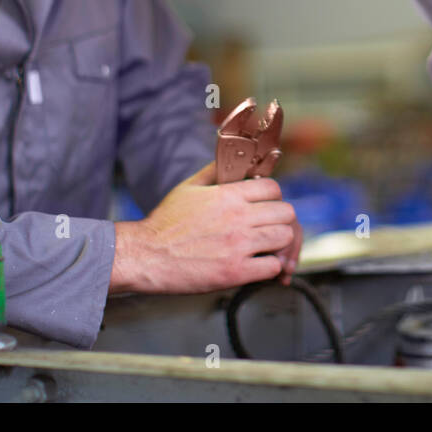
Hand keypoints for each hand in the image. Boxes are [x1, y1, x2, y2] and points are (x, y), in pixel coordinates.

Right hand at [109, 163, 300, 294]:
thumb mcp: (188, 188)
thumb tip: (232, 159)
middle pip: (286, 213)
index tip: (267, 207)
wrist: (146, 256)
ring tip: (266, 248)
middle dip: (280, 221)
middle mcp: (237, 217)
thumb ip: (214, 172)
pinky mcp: (235, 272)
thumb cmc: (164, 224)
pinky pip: (272, 266)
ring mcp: (238, 245)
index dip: (273, 198)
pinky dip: (269, 268)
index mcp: (228, 195)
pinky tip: (257, 266)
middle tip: (270, 229)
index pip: (273, 189)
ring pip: (284, 238)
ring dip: (278, 244)